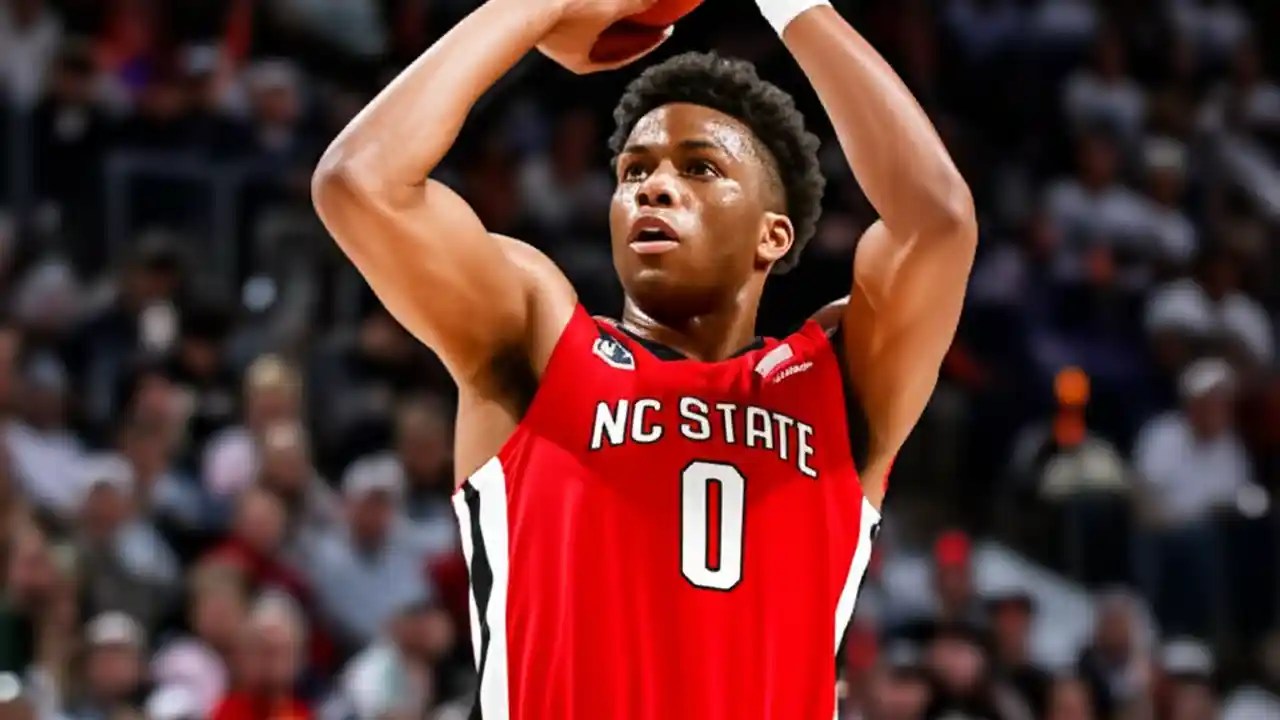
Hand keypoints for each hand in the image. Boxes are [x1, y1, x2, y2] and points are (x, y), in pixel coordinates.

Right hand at [538, 0, 669, 74]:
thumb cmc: (567, 7)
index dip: (648, 42)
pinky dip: (596, 8)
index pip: (625, 55)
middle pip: (609, 40)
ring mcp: (556, 34)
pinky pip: (581, 12)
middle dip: (630, 27)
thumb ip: (637, 5)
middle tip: (651, 15)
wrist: (524, 0)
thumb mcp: (610, 7)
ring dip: (612, 14)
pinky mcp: (547, 13)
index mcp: (583, 62)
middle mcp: (568, 52)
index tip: (665, 30)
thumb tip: (656, 1)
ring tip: (630, 3)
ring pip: (593, 25)